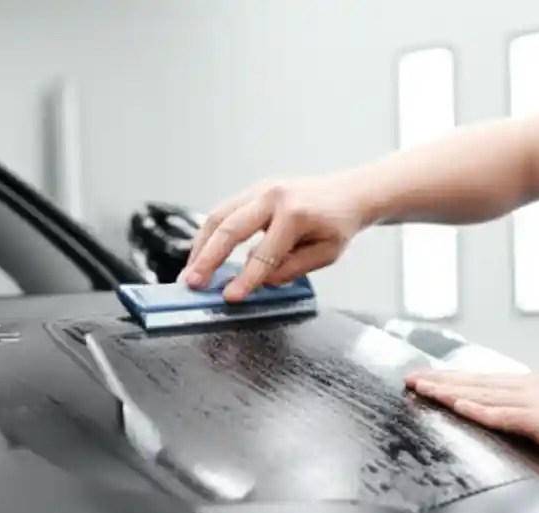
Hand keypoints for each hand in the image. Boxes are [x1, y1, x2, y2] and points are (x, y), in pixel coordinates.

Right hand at [179, 177, 367, 301]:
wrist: (347, 193)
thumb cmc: (338, 225)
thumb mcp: (326, 254)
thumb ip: (293, 267)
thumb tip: (263, 280)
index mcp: (295, 214)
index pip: (264, 254)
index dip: (246, 279)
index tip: (229, 297)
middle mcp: (273, 196)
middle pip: (230, 228)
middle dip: (208, 258)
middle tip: (192, 283)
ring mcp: (260, 189)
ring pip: (218, 216)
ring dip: (201, 246)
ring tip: (191, 272)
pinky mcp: (253, 191)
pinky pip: (223, 212)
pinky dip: (209, 234)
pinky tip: (202, 254)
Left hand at [405, 370, 538, 479]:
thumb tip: (529, 414)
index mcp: (536, 385)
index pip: (485, 380)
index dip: (454, 378)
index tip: (429, 378)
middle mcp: (532, 387)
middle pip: (476, 381)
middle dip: (440, 379)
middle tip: (409, 379)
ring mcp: (537, 402)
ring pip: (482, 394)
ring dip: (449, 391)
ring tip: (422, 389)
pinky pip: (502, 415)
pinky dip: (478, 409)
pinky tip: (457, 405)